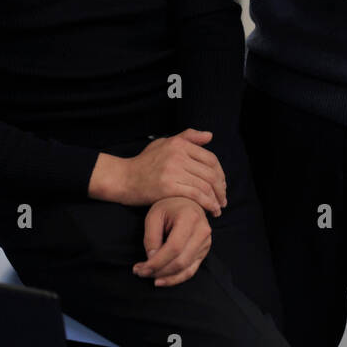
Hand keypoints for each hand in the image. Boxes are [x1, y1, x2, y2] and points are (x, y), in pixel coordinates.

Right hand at [88, 128, 226, 213]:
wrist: (124, 178)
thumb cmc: (144, 162)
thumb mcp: (164, 143)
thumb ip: (187, 137)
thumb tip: (209, 136)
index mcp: (179, 144)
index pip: (210, 158)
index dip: (221, 173)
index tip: (222, 185)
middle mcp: (178, 155)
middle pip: (210, 172)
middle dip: (221, 188)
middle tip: (223, 199)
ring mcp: (173, 170)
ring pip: (205, 185)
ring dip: (216, 199)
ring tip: (218, 208)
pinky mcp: (168, 187)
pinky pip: (196, 195)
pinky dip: (208, 204)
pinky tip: (211, 211)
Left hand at [132, 197, 211, 287]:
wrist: (186, 202)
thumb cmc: (168, 206)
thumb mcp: (154, 215)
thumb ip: (151, 237)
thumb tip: (152, 260)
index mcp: (190, 218)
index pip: (174, 247)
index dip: (156, 262)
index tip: (139, 268)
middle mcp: (202, 231)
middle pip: (180, 261)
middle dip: (158, 271)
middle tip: (140, 272)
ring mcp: (206, 243)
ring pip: (186, 269)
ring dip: (165, 277)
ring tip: (148, 276)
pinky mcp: (204, 251)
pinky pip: (190, 270)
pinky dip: (175, 278)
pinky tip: (162, 280)